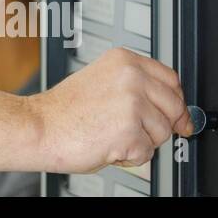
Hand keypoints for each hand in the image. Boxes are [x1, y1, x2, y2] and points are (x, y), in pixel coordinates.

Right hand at [30, 47, 193, 174]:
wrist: (39, 127)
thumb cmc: (64, 111)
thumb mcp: (102, 82)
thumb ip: (135, 86)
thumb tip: (170, 107)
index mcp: (124, 60)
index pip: (170, 79)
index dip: (176, 100)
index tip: (178, 114)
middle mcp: (130, 76)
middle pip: (174, 106)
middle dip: (162, 125)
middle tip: (139, 131)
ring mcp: (132, 102)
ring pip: (163, 132)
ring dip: (142, 141)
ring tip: (113, 134)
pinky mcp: (129, 131)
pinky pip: (147, 153)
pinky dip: (130, 157)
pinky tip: (109, 145)